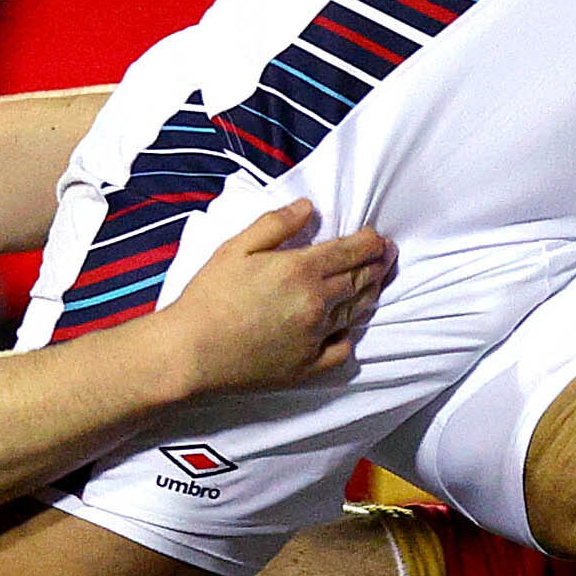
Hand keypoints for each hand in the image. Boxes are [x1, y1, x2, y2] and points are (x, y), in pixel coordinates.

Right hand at [160, 201, 394, 392]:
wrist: (189, 352)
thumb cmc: (208, 296)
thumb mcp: (237, 248)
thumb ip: (276, 224)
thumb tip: (308, 208)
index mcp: (301, 270)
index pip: (352, 252)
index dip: (370, 242)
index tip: (378, 238)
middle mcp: (317, 303)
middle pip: (360, 280)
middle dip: (377, 264)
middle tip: (386, 256)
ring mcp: (315, 338)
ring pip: (356, 312)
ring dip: (369, 294)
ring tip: (375, 282)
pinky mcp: (307, 367)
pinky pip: (341, 350)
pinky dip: (348, 336)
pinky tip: (348, 328)